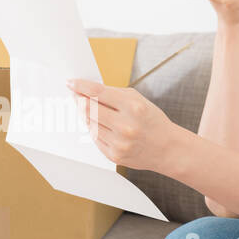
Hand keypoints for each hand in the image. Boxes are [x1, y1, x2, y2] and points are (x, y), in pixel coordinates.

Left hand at [64, 77, 181, 171]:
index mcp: (133, 107)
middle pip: (89, 109)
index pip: (98, 92)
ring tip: (95, 112)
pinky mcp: (114, 155)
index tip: (71, 83)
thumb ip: (113, 93)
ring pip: (90, 124)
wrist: (167, 148)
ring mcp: (119, 143)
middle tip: (76, 95)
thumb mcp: (138, 100)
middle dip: (79, 100)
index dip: (81, 86)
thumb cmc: (151, 121)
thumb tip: (87, 90)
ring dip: (87, 116)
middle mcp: (125, 126)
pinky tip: (103, 126)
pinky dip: (95, 129)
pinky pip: (95, 138)